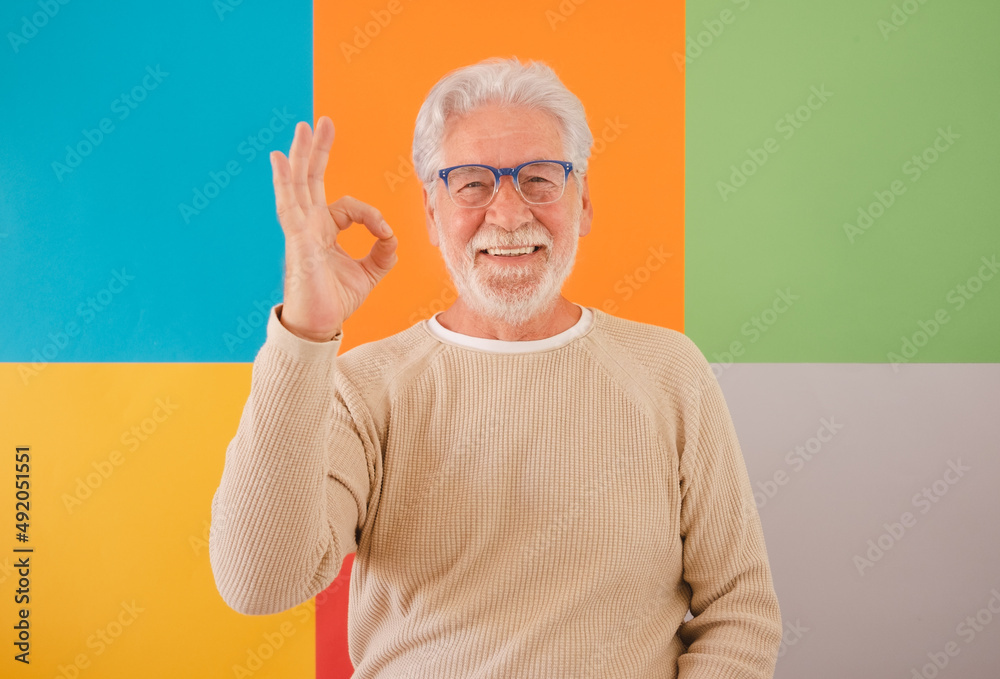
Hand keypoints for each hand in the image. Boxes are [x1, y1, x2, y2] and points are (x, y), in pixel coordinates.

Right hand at [269, 117, 397, 341]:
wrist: (319, 325)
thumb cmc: (336, 300)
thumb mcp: (370, 273)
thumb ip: (383, 252)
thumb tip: (391, 236)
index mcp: (324, 231)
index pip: (348, 206)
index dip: (371, 215)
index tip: (385, 233)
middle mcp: (309, 226)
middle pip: (311, 179)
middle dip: (318, 150)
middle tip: (323, 122)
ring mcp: (300, 231)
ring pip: (298, 185)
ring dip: (301, 155)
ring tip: (303, 127)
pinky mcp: (297, 241)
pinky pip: (289, 205)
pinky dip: (284, 181)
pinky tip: (280, 159)